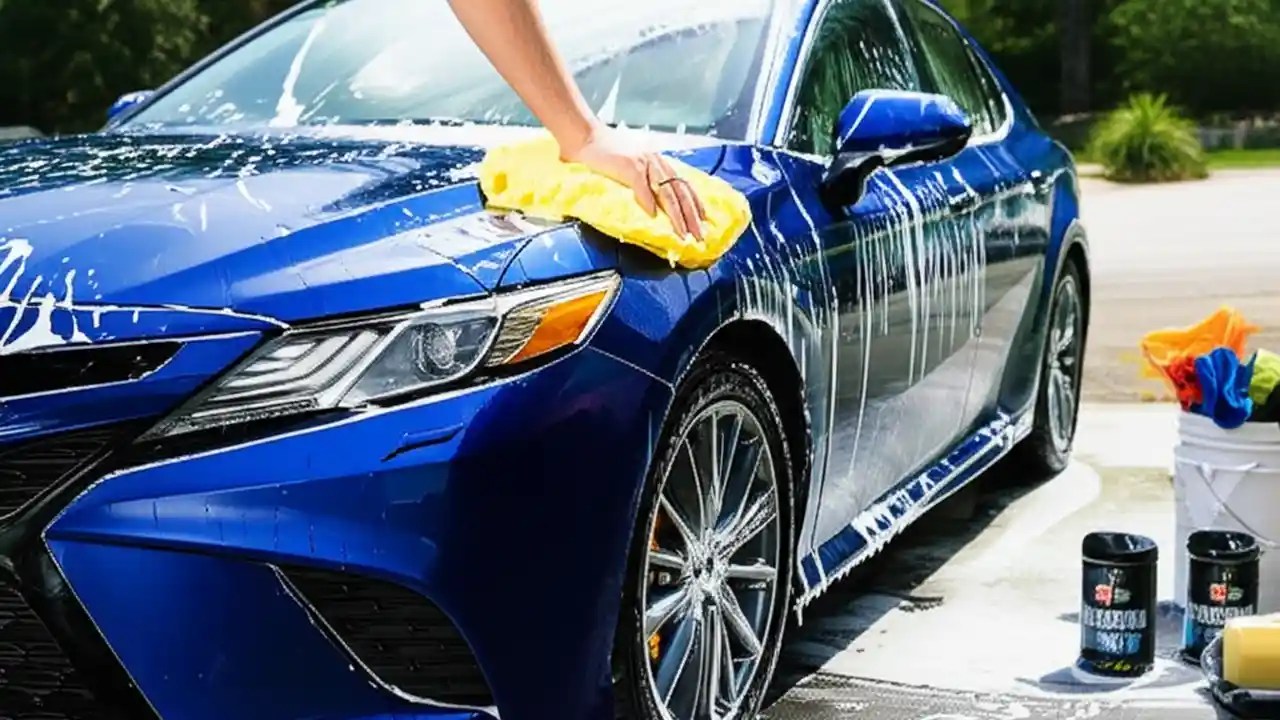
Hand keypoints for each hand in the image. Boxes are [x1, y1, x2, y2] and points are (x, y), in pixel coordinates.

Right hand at [558, 124, 707, 240]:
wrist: (586, 137)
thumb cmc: (606, 152)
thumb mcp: (633, 165)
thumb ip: (646, 180)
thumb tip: (656, 202)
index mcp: (659, 162)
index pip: (683, 183)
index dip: (695, 202)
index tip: (703, 219)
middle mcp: (656, 161)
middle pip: (680, 191)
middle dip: (691, 216)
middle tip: (699, 235)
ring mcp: (644, 163)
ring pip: (666, 192)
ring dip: (676, 215)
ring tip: (683, 232)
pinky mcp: (629, 166)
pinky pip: (642, 187)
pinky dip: (648, 202)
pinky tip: (654, 217)